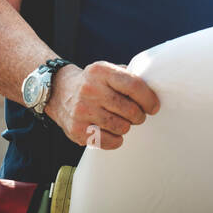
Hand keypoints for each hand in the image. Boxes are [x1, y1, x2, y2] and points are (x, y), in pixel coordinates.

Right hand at [45, 61, 160, 149]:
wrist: (58, 91)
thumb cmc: (93, 83)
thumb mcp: (107, 71)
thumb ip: (128, 78)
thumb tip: (154, 92)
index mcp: (101, 71)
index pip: (134, 86)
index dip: (149, 99)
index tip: (154, 107)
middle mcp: (90, 90)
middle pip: (130, 110)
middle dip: (139, 116)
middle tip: (137, 116)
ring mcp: (82, 111)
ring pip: (121, 127)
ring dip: (127, 126)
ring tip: (122, 121)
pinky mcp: (77, 130)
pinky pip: (108, 141)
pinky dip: (116, 140)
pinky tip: (113, 133)